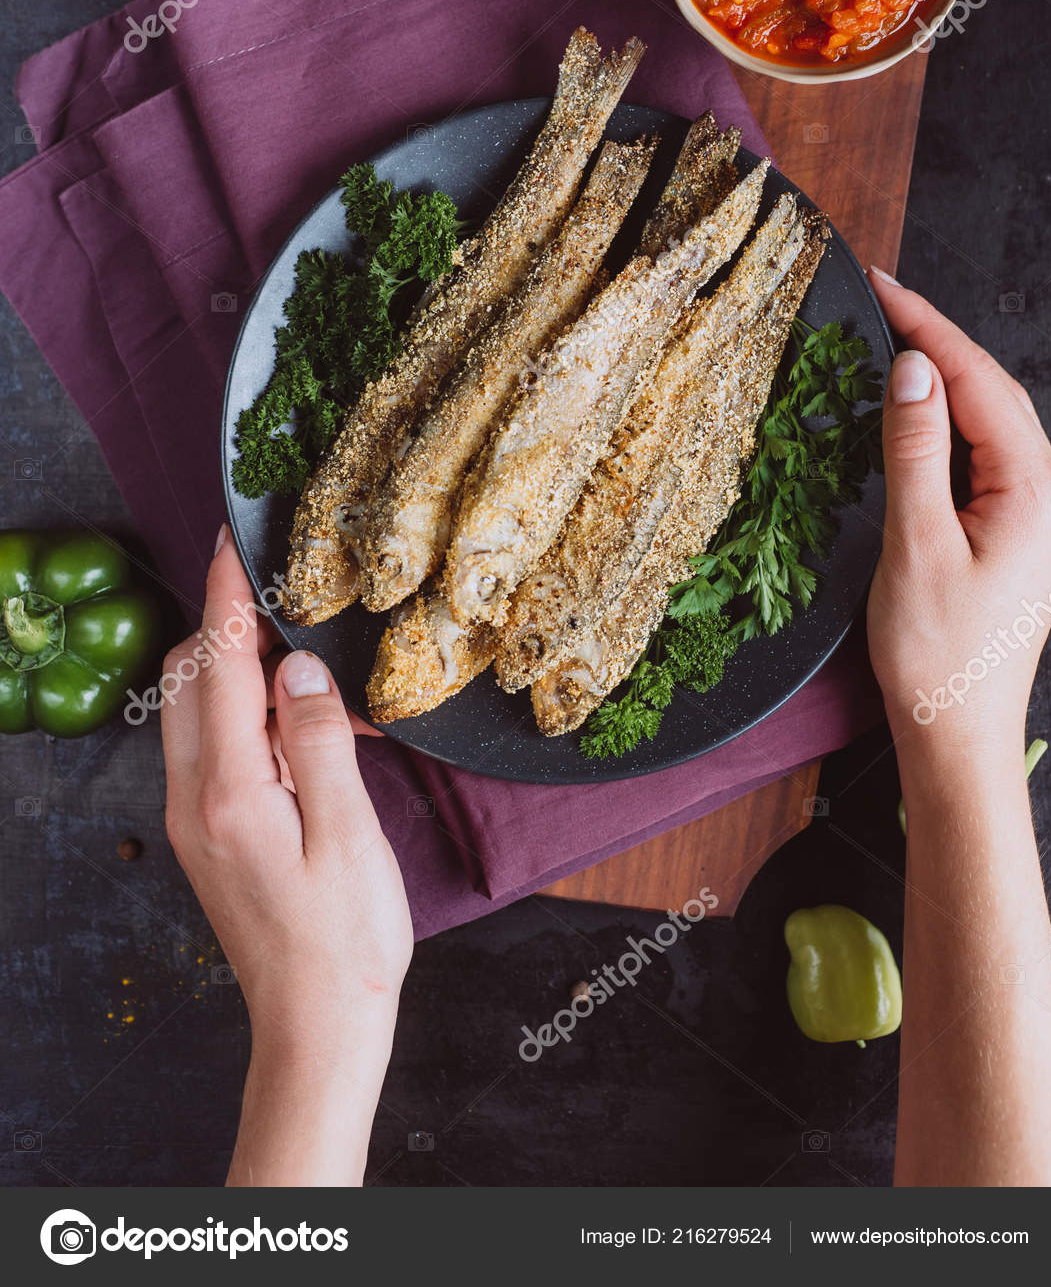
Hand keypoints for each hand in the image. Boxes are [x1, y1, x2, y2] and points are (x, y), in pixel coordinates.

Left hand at [161, 527, 412, 1183]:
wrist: (315, 1025)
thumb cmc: (345, 938)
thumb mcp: (349, 832)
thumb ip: (321, 740)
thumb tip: (298, 666)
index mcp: (230, 789)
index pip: (220, 664)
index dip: (227, 594)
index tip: (231, 536)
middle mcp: (193, 797)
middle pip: (191, 677)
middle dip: (229, 623)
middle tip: (286, 593)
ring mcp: (194, 818)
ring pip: (195, 710)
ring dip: (240, 670)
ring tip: (314, 668)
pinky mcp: (208, 834)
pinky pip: (213, 747)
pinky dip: (249, 717)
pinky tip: (312, 732)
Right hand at [865, 268, 1050, 777]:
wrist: (958, 733)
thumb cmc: (939, 655)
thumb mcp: (917, 543)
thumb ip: (916, 450)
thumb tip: (910, 370)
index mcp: (1036, 491)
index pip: (978, 380)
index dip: (927, 324)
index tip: (880, 284)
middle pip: (991, 391)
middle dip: (935, 341)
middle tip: (877, 300)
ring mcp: (1041, 513)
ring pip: (989, 420)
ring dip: (940, 380)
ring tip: (887, 341)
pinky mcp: (1020, 530)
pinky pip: (985, 455)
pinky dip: (947, 424)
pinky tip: (912, 413)